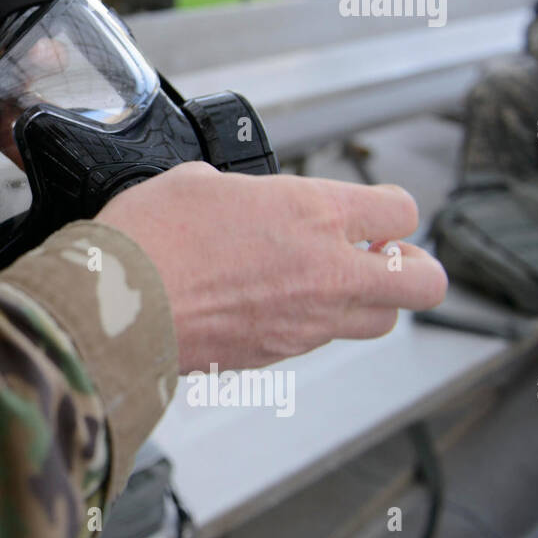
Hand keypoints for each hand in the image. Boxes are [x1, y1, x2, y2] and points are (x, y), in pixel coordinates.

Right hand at [97, 162, 447, 371]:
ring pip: (379, 321)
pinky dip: (309, 324)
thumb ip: (246, 193)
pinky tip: (267, 303)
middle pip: (422, 283)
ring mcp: (305, 322)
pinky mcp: (275, 355)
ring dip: (367, 301)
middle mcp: (326, 273)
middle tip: (377, 257)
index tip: (369, 213)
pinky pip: (318, 340)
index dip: (389, 211)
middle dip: (410, 268)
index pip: (402, 212)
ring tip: (324, 283)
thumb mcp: (199, 182)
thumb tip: (245, 202)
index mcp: (314, 214)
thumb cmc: (150, 237)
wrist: (115, 305)